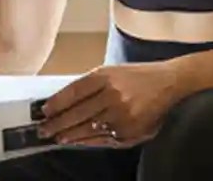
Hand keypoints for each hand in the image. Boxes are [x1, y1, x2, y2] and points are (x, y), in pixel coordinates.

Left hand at [37, 62, 185, 146]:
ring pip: (88, 128)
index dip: (56, 103)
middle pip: (77, 112)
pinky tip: (77, 140)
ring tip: (57, 137)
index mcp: (105, 75)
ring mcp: (121, 114)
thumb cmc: (137, 76)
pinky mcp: (130, 130)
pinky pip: (103, 138)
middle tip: (43, 130)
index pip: (74, 92)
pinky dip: (87, 140)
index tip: (44, 111)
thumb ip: (90, 85)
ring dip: (69, 134)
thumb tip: (63, 101)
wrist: (169, 82)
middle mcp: (112, 94)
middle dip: (57, 123)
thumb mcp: (112, 71)